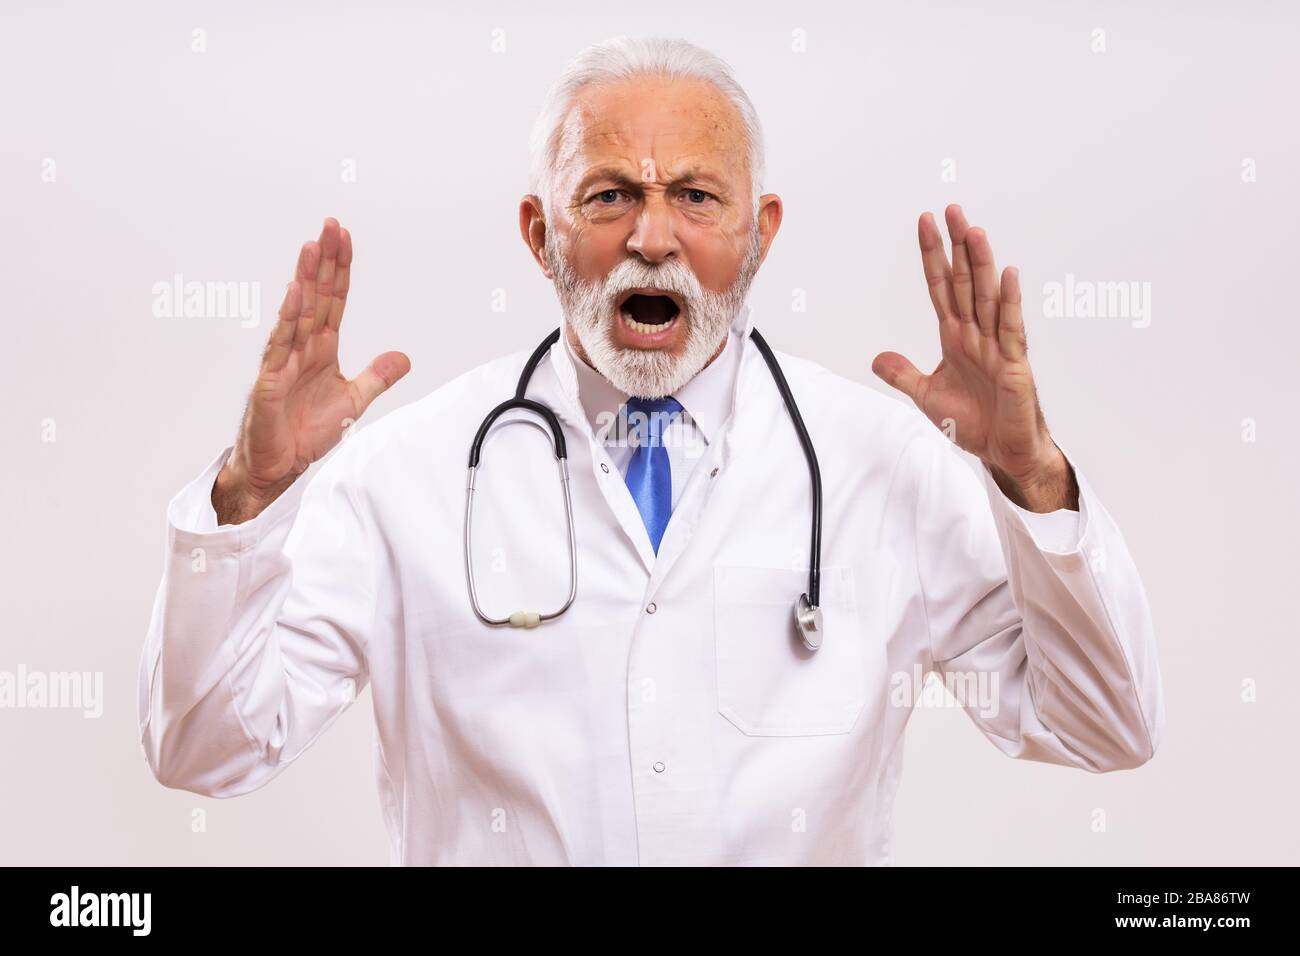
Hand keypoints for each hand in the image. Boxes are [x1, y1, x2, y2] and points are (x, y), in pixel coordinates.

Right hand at [212, 218, 410, 523]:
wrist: (280, 465)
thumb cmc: (305, 431)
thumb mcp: (354, 400)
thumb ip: (377, 376)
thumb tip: (403, 356)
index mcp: (322, 348)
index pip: (334, 300)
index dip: (341, 270)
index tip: (345, 239)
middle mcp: (302, 347)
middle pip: (316, 296)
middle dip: (324, 261)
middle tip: (331, 226)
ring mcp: (284, 360)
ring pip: (297, 312)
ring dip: (305, 278)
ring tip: (312, 247)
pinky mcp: (270, 380)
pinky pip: (280, 344)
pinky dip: (288, 318)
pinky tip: (295, 293)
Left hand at [871, 205, 1076, 511]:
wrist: (1003, 450)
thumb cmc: (973, 422)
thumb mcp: (926, 396)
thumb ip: (903, 374)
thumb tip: (876, 358)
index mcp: (956, 337)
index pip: (941, 288)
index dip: (932, 257)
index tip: (925, 224)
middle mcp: (977, 334)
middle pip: (964, 281)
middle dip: (956, 246)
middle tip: (950, 209)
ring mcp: (998, 346)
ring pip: (986, 297)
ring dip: (980, 264)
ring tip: (972, 231)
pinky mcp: (1015, 364)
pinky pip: (1010, 328)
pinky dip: (1008, 302)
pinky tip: (1007, 274)